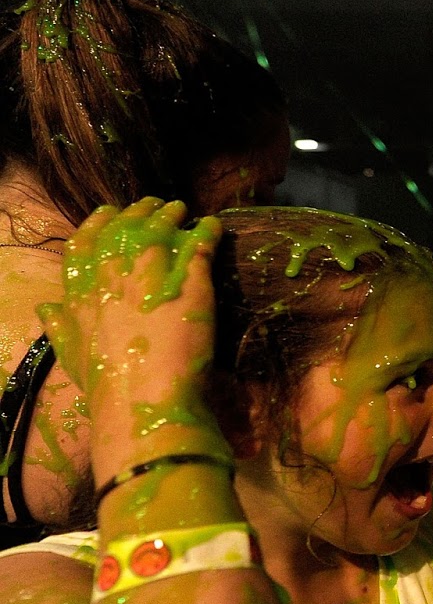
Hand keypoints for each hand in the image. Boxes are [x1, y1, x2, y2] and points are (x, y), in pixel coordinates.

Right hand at [39, 198, 220, 400]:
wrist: (144, 400)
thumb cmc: (107, 386)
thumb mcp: (72, 355)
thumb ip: (60, 326)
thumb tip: (45, 307)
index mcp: (82, 292)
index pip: (83, 245)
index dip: (96, 224)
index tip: (107, 212)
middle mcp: (113, 276)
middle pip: (123, 230)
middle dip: (138, 213)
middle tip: (153, 204)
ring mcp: (151, 275)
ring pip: (160, 230)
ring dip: (171, 215)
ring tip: (182, 208)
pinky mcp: (192, 283)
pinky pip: (201, 245)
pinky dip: (208, 233)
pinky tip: (215, 226)